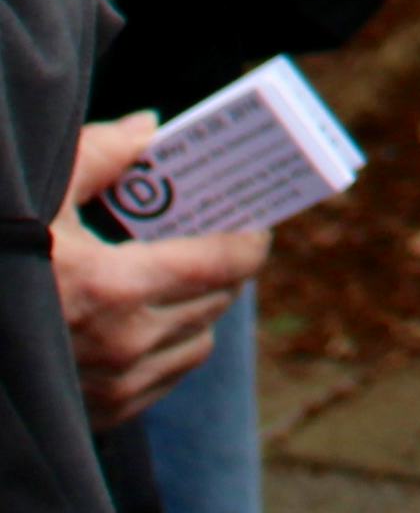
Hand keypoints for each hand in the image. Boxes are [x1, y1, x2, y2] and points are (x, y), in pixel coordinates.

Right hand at [52, 114, 267, 427]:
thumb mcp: (39, 193)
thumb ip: (101, 154)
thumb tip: (150, 128)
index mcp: (114, 286)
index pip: (224, 262)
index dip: (252, 237)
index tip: (258, 217)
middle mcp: (121, 343)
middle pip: (219, 299)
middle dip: (228, 265)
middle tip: (221, 234)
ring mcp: (110, 385)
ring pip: (198, 342)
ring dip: (203, 308)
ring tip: (188, 276)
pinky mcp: (97, 413)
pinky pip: (165, 379)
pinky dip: (172, 349)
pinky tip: (154, 320)